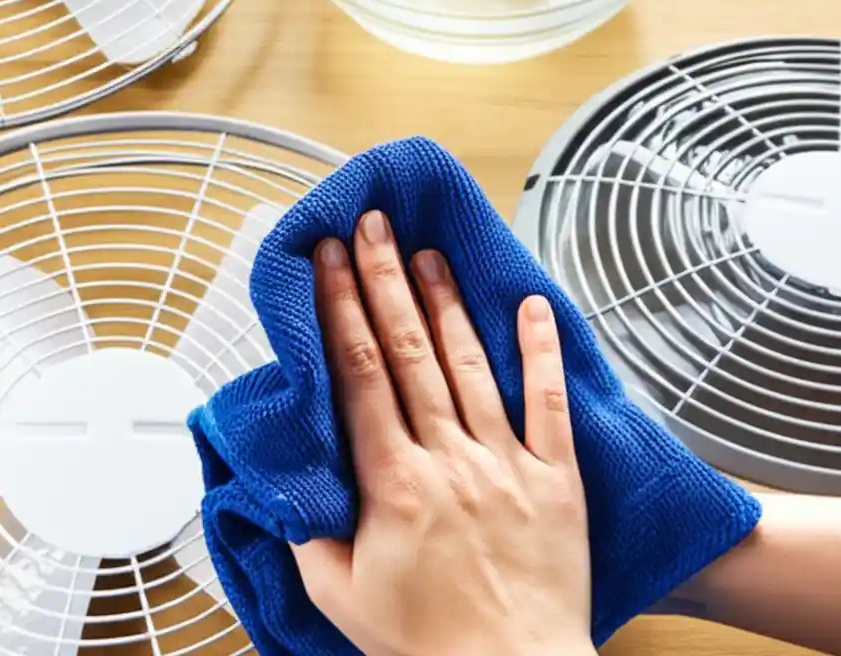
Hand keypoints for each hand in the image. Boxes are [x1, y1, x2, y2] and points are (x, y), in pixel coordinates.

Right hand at [290, 211, 595, 655]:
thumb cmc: (428, 643)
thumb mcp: (339, 596)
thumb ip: (306, 534)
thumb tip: (284, 485)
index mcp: (392, 483)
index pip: (358, 376)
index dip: (340, 308)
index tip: (327, 262)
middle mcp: (449, 459)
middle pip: (409, 352)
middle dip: (384, 281)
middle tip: (370, 227)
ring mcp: (506, 463)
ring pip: (472, 365)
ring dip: (446, 302)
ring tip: (428, 251)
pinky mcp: (555, 478)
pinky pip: (550, 402)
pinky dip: (543, 350)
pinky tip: (533, 304)